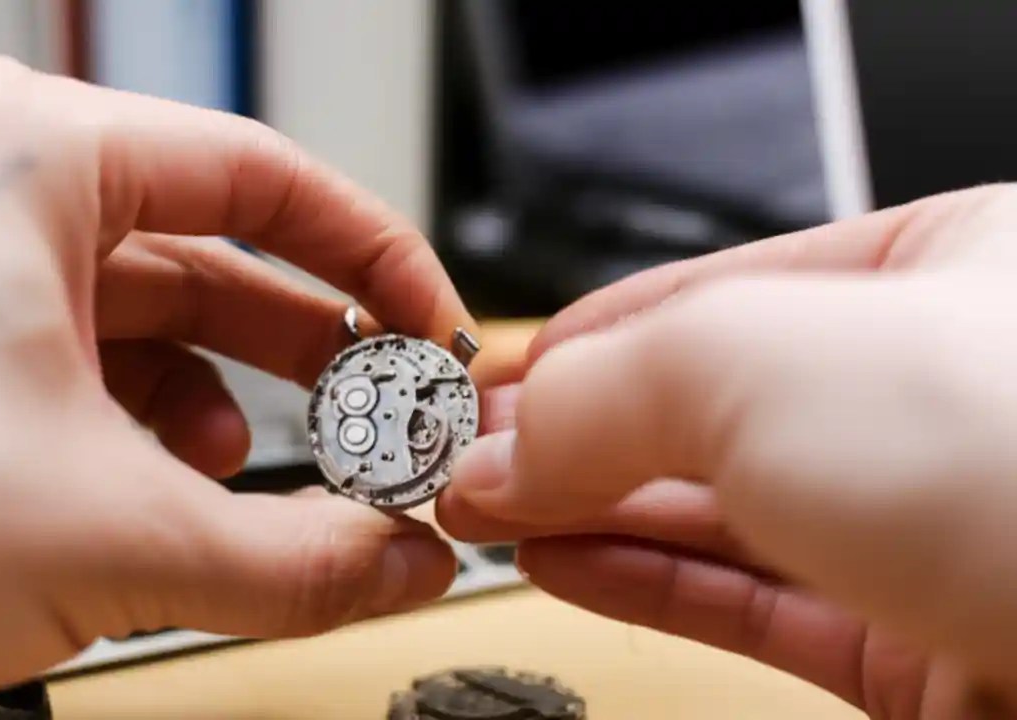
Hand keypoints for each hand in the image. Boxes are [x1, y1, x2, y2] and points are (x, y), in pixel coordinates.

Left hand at [0, 56, 465, 714]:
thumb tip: (403, 565)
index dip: (374, 262)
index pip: (267, 176)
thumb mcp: (114, 537)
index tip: (425, 332)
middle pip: (200, 245)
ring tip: (251, 474)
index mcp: (25, 157)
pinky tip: (144, 486)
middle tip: (374, 420)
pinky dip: (119, 416)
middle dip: (302, 349)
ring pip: (122, 306)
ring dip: (211, 394)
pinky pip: (48, 350)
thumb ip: (299, 559)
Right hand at [440, 185, 1016, 717]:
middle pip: (705, 407)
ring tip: (495, 517)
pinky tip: (572, 563)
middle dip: (577, 435)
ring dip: (596, 514)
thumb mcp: (767, 365)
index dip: (580, 340)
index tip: (485, 393)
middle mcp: (935, 399)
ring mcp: (932, 529)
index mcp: (937, 271)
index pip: (704, 294)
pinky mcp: (928, 651)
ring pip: (723, 512)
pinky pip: (757, 603)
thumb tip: (501, 447)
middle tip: (467, 467)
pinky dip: (650, 584)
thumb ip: (611, 391)